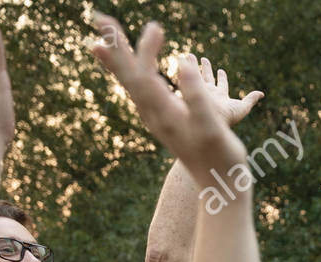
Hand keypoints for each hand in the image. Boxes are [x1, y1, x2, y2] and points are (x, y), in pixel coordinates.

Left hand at [91, 16, 246, 188]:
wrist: (219, 185)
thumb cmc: (221, 157)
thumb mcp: (212, 126)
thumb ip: (197, 96)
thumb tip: (182, 63)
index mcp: (163, 114)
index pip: (144, 75)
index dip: (146, 49)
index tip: (156, 28)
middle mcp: (153, 114)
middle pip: (128, 75)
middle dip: (115, 45)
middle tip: (99, 18)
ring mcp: (155, 117)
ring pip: (130, 81)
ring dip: (118, 56)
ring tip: (102, 34)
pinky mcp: (162, 118)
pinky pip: (140, 88)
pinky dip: (131, 70)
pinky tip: (130, 63)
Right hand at [186, 54, 262, 126]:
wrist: (209, 119)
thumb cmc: (227, 117)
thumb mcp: (242, 107)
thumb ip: (251, 99)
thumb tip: (262, 94)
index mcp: (221, 96)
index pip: (221, 84)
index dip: (222, 77)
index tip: (221, 70)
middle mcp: (209, 92)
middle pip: (207, 78)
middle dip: (206, 69)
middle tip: (203, 59)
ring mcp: (199, 89)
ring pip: (196, 74)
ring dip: (193, 65)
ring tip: (190, 55)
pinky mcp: (190, 86)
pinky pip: (186, 74)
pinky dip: (184, 67)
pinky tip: (181, 59)